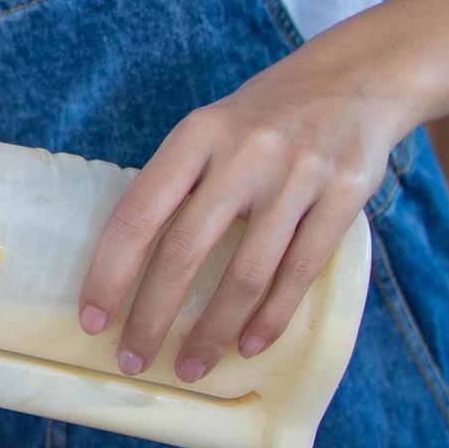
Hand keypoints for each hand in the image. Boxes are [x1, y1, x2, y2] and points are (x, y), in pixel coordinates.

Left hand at [79, 58, 408, 385]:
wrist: (355, 80)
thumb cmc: (263, 119)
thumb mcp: (211, 130)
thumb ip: (178, 184)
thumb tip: (130, 264)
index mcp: (196, 135)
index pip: (138, 212)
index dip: (111, 270)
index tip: (93, 318)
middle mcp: (243, 154)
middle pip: (185, 250)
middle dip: (152, 316)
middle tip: (131, 359)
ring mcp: (296, 177)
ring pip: (245, 274)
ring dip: (212, 331)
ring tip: (189, 367)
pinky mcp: (343, 198)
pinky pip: (299, 273)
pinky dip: (270, 318)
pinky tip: (247, 346)